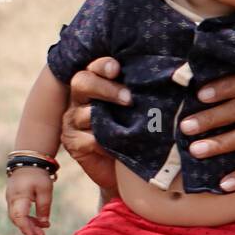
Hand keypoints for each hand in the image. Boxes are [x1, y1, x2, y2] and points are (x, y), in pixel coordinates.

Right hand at [6, 167, 53, 234]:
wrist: (28, 161)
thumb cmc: (38, 175)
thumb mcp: (45, 190)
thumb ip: (44, 206)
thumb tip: (43, 223)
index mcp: (18, 197)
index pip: (19, 217)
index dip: (26, 228)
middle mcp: (11, 200)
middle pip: (17, 219)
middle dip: (29, 228)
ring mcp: (11, 199)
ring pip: (18, 216)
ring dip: (29, 224)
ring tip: (43, 229)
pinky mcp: (14, 198)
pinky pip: (19, 211)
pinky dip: (27, 218)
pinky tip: (38, 221)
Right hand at [59, 56, 130, 192]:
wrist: (128, 168)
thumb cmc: (137, 130)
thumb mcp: (139, 109)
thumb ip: (140, 92)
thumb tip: (161, 78)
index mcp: (97, 84)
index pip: (95, 67)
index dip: (103, 65)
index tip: (117, 68)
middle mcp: (81, 99)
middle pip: (82, 82)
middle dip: (105, 88)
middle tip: (128, 98)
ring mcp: (73, 121)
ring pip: (84, 113)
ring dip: (107, 117)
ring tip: (129, 124)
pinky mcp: (73, 144)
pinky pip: (87, 139)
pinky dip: (104, 142)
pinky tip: (118, 145)